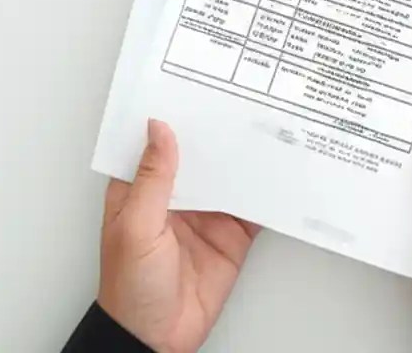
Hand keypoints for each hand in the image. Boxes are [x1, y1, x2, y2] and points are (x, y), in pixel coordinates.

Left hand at [97, 119, 258, 352]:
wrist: (158, 338)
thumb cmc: (131, 288)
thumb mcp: (136, 227)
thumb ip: (153, 178)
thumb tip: (159, 129)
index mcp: (141, 188)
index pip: (156, 141)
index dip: (172, 114)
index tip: (191, 84)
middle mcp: (176, 195)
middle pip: (200, 152)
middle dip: (218, 130)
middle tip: (242, 99)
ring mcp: (207, 213)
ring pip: (230, 174)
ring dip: (246, 156)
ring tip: (269, 126)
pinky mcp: (232, 234)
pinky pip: (254, 205)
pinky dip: (268, 190)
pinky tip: (281, 172)